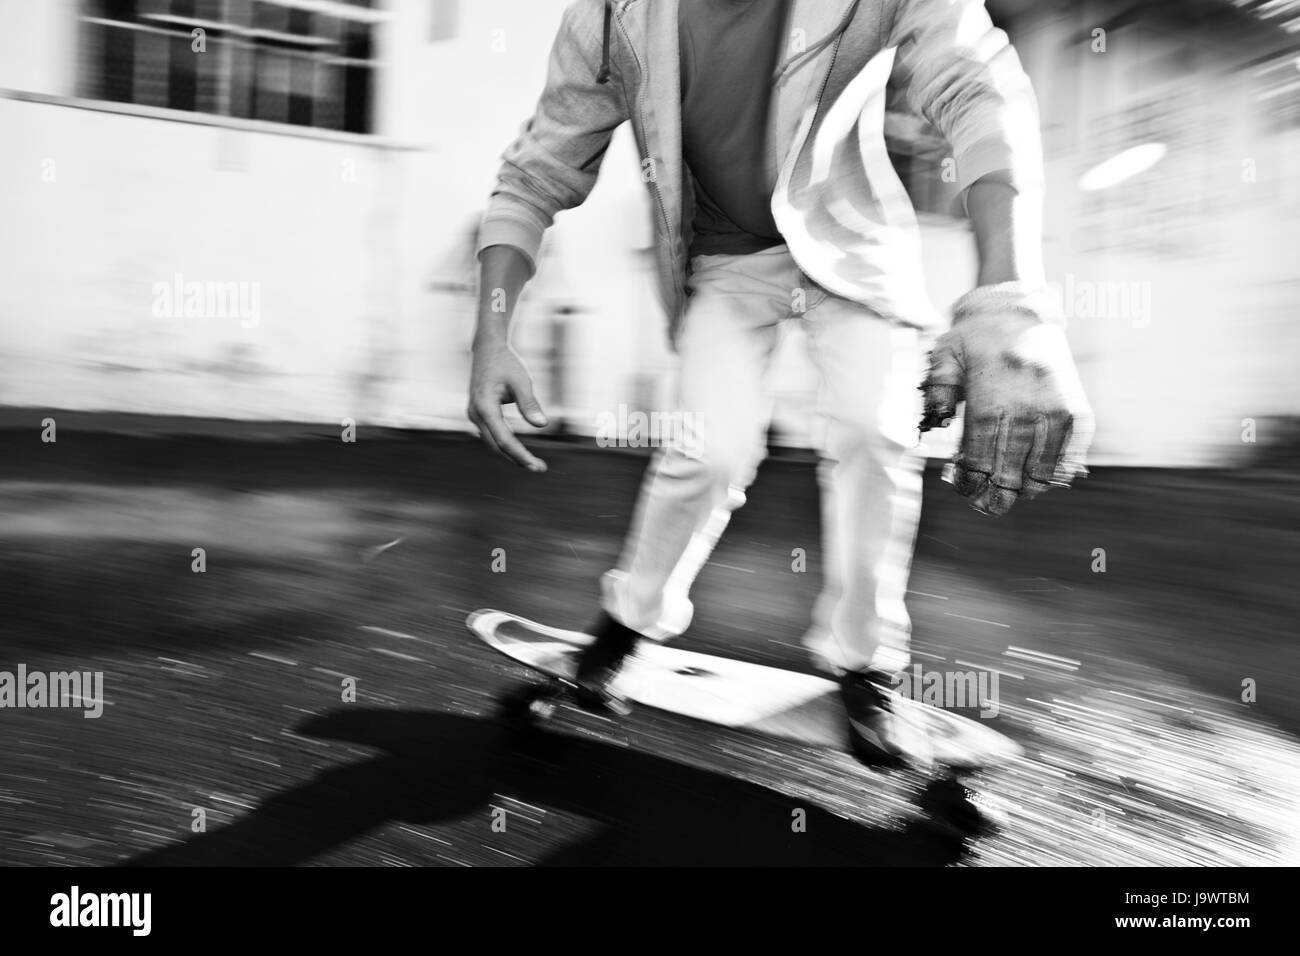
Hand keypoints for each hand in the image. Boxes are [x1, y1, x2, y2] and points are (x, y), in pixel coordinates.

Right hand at [467, 338, 548, 471]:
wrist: (487, 349)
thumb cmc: (505, 363)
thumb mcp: (521, 381)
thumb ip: (530, 404)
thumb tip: (542, 425)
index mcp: (484, 406)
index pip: (504, 440)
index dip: (521, 455)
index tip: (537, 466)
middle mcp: (475, 414)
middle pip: (497, 446)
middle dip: (517, 458)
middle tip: (539, 468)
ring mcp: (474, 415)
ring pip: (492, 442)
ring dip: (511, 453)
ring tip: (532, 462)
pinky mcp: (478, 414)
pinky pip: (491, 435)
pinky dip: (505, 444)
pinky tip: (519, 450)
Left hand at [920, 283, 1092, 516]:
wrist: (1022, 309)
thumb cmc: (976, 337)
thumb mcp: (945, 357)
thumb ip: (937, 392)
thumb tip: (936, 426)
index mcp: (990, 401)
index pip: (979, 459)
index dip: (970, 481)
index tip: (963, 487)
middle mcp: (1025, 411)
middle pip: (1010, 472)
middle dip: (996, 494)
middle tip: (986, 503)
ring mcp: (1055, 413)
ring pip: (1041, 472)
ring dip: (1025, 488)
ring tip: (1011, 490)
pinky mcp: (1077, 411)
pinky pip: (1070, 457)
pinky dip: (1056, 473)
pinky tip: (1041, 478)